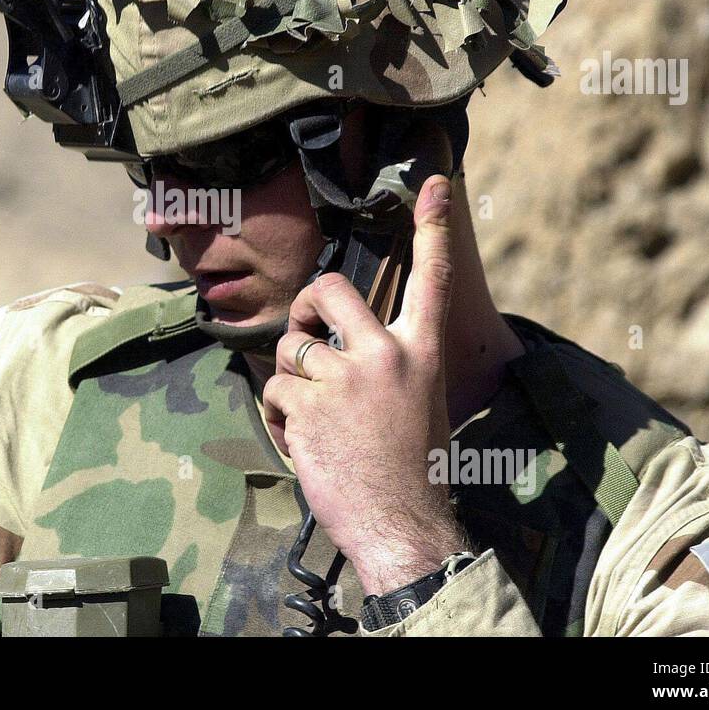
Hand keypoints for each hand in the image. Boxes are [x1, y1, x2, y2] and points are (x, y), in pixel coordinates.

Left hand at [262, 175, 467, 594]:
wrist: (404, 526)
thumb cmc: (412, 469)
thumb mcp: (419, 401)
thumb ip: (390, 362)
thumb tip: (340, 338)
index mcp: (422, 353)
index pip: (434, 278)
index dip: (433, 226)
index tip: (435, 183)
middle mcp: (386, 356)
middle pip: (328, 288)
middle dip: (305, 305)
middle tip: (305, 329)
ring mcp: (344, 380)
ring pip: (290, 347)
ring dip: (290, 379)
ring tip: (313, 416)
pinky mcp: (307, 407)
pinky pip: (273, 389)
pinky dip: (278, 415)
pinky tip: (303, 441)